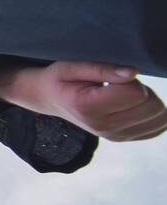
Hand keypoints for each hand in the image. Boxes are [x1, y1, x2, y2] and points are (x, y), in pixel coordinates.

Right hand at [0, 61, 166, 141]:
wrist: (48, 100)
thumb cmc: (60, 79)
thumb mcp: (72, 66)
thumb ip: (103, 69)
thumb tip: (133, 73)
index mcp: (89, 108)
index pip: (136, 94)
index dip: (130, 79)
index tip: (112, 77)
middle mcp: (103, 127)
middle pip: (152, 106)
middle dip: (142, 89)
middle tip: (119, 84)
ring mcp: (114, 135)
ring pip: (159, 117)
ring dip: (148, 101)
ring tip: (125, 94)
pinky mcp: (123, 138)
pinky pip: (157, 127)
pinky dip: (152, 114)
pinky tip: (133, 106)